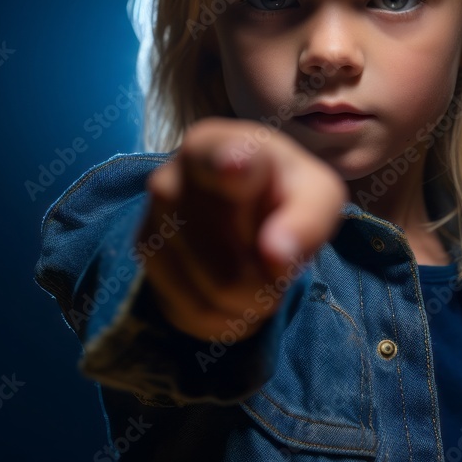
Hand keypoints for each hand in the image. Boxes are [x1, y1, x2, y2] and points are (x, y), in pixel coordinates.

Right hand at [137, 117, 347, 341]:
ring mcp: (151, 224)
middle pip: (226, 261)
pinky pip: (193, 312)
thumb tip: (275, 255)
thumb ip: (307, 219)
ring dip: (250, 301)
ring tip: (261, 277)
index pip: (215, 162)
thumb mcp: (315, 195)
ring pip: (211, 293)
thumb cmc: (283, 192)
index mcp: (211, 145)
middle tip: (279, 262)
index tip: (238, 165)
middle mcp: (168, 180)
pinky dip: (227, 316)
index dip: (230, 170)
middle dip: (266, 279)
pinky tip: (236, 293)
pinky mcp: (146, 264)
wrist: (244, 208)